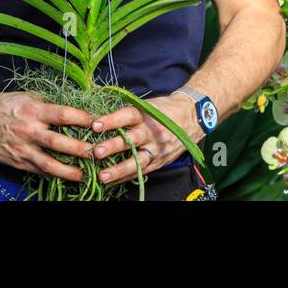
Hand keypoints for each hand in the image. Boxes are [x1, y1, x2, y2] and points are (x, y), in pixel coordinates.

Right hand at [0, 90, 96, 182]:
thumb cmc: (4, 104)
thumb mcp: (26, 97)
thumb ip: (47, 104)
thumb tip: (70, 110)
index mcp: (34, 110)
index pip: (64, 115)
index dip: (83, 119)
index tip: (100, 123)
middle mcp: (29, 130)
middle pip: (60, 142)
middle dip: (81, 149)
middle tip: (99, 152)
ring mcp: (23, 148)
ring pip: (50, 163)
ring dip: (69, 171)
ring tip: (85, 175)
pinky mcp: (18, 162)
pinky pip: (38, 171)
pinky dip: (53, 175)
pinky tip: (66, 177)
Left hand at [86, 93, 201, 186]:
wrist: (192, 117)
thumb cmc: (165, 109)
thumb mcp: (148, 105)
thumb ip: (128, 112)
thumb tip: (100, 116)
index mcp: (146, 114)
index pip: (127, 116)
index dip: (111, 120)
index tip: (95, 125)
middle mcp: (151, 132)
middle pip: (131, 140)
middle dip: (113, 147)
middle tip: (96, 152)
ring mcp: (156, 148)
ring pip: (136, 160)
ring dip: (118, 169)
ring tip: (103, 176)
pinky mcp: (159, 161)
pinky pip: (142, 170)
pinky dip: (126, 177)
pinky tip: (113, 181)